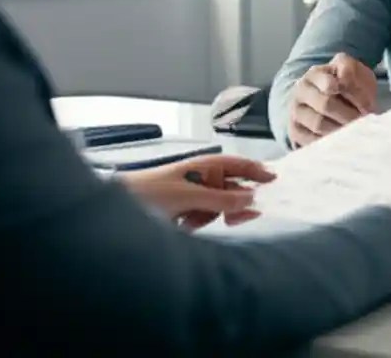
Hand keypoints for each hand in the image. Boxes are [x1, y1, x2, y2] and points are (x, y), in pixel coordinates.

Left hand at [119, 154, 275, 230]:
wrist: (116, 212)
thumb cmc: (149, 192)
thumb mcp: (188, 195)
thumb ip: (221, 199)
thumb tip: (251, 199)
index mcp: (205, 166)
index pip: (239, 166)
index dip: (257, 171)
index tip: (274, 180)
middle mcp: (204, 179)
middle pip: (234, 190)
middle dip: (237, 204)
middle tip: (237, 218)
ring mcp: (196, 197)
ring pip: (222, 208)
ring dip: (217, 216)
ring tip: (195, 221)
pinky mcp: (188, 215)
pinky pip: (207, 220)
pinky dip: (202, 224)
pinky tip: (186, 225)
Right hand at [289, 53, 378, 146]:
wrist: (326, 101)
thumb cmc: (345, 86)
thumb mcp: (352, 71)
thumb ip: (350, 70)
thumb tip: (344, 80)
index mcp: (315, 74)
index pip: (330, 83)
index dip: (352, 95)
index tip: (368, 105)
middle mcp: (301, 91)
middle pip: (326, 104)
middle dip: (350, 115)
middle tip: (366, 122)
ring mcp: (296, 111)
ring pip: (319, 124)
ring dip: (343, 129)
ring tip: (357, 131)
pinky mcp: (295, 131)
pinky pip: (311, 140)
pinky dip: (331, 142)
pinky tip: (344, 139)